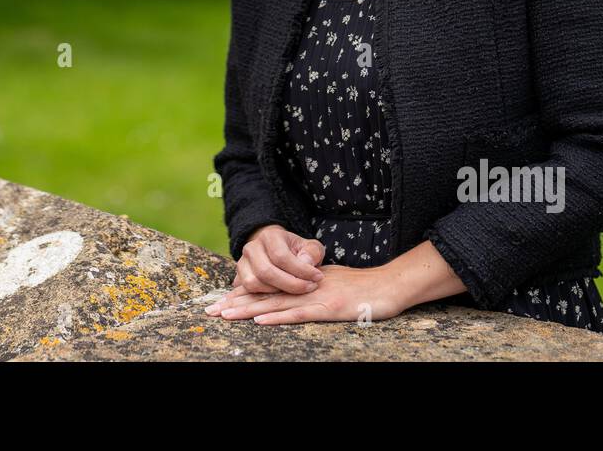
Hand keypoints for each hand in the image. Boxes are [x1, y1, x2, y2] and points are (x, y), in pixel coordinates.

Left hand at [206, 261, 407, 324]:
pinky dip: (278, 317)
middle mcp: (306, 286)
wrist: (392, 284)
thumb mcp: (335, 284)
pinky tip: (260, 321)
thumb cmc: (367, 289)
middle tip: (211, 310)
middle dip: (236, 302)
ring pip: (276, 303)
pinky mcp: (329, 309)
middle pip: (266, 294)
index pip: (270, 287)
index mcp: (305, 281)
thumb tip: (298, 295)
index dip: (244, 294)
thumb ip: (314, 287)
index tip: (221, 301)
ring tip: (225, 315)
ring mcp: (317, 296)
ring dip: (248, 310)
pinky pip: (299, 314)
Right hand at [221, 224, 325, 298]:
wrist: (278, 251)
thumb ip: (312, 253)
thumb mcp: (310, 247)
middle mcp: (251, 248)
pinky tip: (282, 295)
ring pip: (254, 283)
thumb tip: (306, 263)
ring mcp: (242, 263)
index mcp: (269, 236)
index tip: (317, 278)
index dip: (300, 270)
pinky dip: (265, 297)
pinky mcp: (239, 277)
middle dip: (290, 285)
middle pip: (266, 272)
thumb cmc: (297, 251)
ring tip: (295, 291)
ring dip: (276, 292)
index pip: (281, 256)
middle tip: (309, 288)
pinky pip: (248, 292)